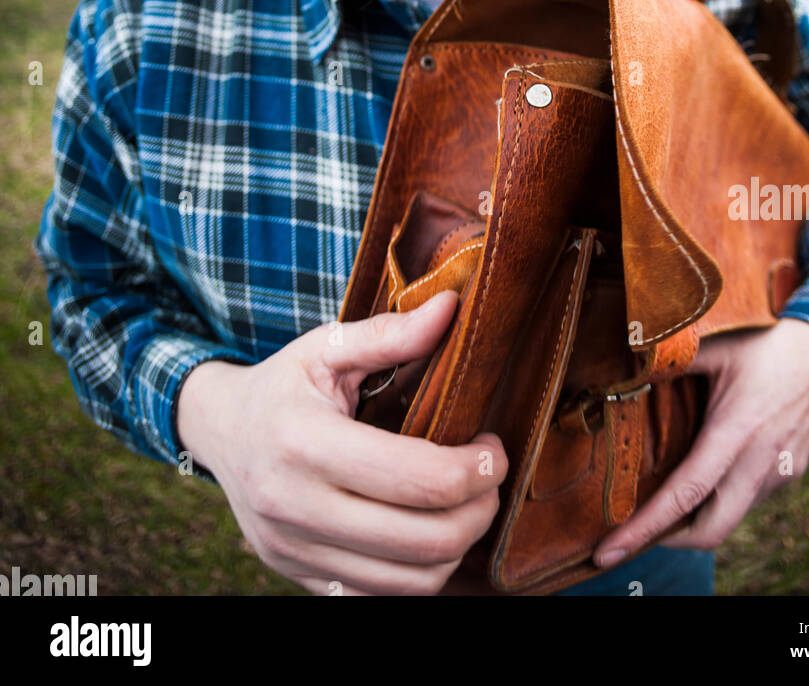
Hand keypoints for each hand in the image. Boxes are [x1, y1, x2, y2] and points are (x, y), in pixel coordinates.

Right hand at [176, 290, 506, 594]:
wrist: (219, 430)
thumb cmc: (282, 383)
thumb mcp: (326, 346)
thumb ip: (390, 333)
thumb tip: (451, 307)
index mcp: (304, 443)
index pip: (417, 479)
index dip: (475, 469)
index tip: (492, 448)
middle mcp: (294, 507)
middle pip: (424, 539)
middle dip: (479, 511)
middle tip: (490, 478)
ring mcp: (294, 551)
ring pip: (409, 582)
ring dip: (457, 548)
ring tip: (467, 505)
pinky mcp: (298, 577)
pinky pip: (378, 597)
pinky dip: (418, 573)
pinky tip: (427, 530)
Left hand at [594, 317, 808, 565]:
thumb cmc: (763, 345)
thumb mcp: (714, 348)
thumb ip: (670, 365)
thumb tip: (625, 371)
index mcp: (736, 430)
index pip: (685, 494)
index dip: (645, 528)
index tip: (609, 552)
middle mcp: (760, 462)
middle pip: (711, 531)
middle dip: (668, 541)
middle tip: (631, 536)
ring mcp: (780, 473)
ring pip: (731, 517)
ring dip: (696, 518)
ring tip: (663, 505)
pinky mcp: (791, 475)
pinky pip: (750, 499)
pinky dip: (722, 500)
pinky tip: (706, 479)